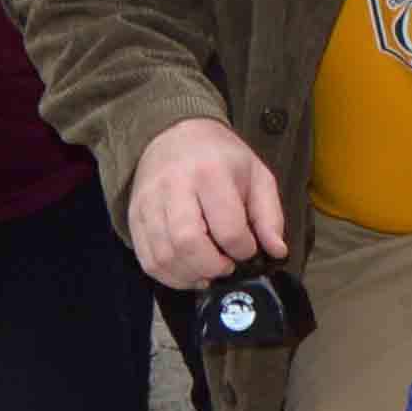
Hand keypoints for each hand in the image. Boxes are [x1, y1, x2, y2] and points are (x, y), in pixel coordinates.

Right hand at [123, 118, 291, 286]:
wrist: (175, 134)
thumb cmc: (220, 158)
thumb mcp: (257, 175)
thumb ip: (270, 216)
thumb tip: (277, 251)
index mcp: (212, 173)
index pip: (228, 228)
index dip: (243, 250)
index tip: (249, 251)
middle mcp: (175, 187)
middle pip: (188, 244)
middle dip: (213, 267)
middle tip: (227, 267)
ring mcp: (150, 203)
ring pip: (164, 256)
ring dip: (190, 276)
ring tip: (208, 273)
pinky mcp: (134, 216)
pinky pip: (147, 259)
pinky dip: (169, 275)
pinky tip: (187, 272)